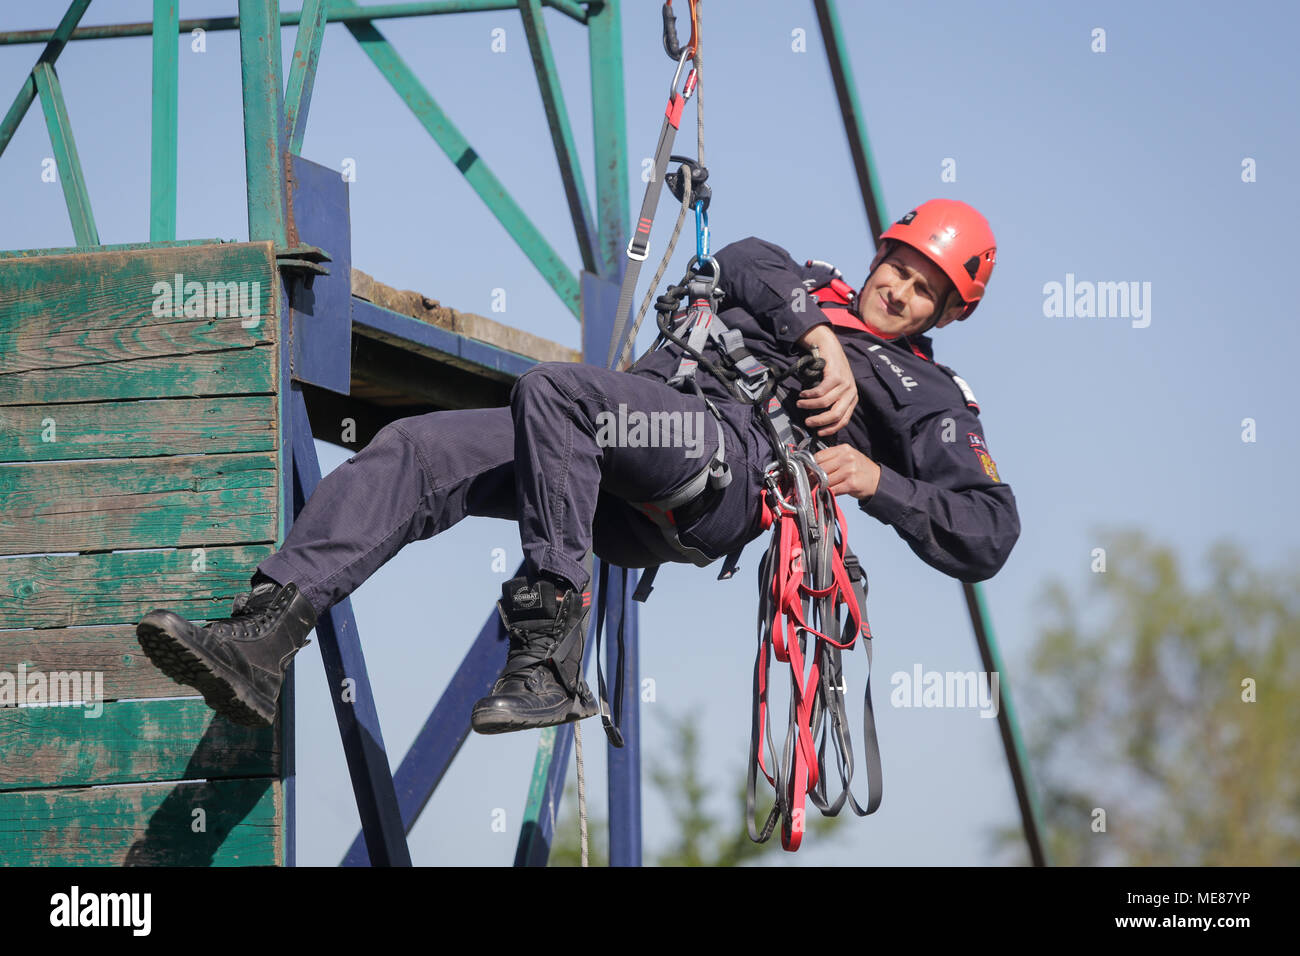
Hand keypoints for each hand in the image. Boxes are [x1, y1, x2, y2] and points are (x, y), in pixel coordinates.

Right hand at [794, 321, 857, 435]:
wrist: (828, 347)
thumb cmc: (829, 370)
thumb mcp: (834, 389)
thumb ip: (831, 402)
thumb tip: (819, 421)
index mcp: (852, 398)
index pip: (844, 420)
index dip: (830, 429)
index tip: (818, 433)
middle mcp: (851, 392)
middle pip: (836, 414)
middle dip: (820, 421)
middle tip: (807, 422)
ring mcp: (845, 384)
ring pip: (825, 403)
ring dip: (809, 405)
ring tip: (800, 403)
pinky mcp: (836, 376)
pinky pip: (820, 391)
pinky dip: (809, 395)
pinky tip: (803, 394)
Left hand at [814, 444, 880, 498]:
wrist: (878, 480)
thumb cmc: (859, 469)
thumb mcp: (848, 457)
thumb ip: (832, 459)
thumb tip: (811, 468)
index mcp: (844, 449)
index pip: (819, 456)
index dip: (811, 466)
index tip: (808, 472)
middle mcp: (847, 458)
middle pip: (820, 468)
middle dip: (813, 477)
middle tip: (810, 482)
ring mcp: (850, 471)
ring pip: (825, 479)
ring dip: (820, 486)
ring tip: (819, 488)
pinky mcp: (851, 484)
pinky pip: (833, 489)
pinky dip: (828, 493)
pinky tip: (828, 493)